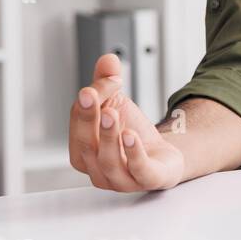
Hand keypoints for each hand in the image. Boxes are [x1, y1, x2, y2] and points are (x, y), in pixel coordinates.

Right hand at [70, 53, 184, 190]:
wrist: (162, 157)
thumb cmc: (131, 134)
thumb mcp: (117, 104)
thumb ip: (107, 82)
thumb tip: (108, 58)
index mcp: (82, 151)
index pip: (77, 126)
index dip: (88, 102)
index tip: (108, 79)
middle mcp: (96, 169)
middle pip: (87, 145)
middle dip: (88, 119)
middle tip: (92, 95)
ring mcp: (119, 180)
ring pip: (108, 161)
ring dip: (108, 137)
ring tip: (111, 114)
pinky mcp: (146, 180)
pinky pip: (136, 170)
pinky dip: (133, 153)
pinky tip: (131, 136)